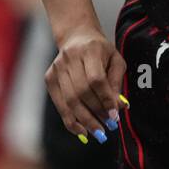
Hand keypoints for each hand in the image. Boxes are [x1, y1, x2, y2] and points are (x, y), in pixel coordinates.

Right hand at [45, 24, 126, 142]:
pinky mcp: (49, 78)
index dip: (105, 99)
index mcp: (90, 50)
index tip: (114, 115)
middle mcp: (70, 58)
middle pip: (81, 92)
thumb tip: (119, 107)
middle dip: (95, 113)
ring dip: (83, 120)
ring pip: (69, 100)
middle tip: (106, 128)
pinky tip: (81, 130)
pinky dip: (70, 119)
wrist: (76, 37)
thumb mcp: (115, 60)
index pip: (96, 79)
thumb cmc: (101, 51)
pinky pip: (60, 103)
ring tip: (96, 132)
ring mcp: (57, 68)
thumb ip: (117, 82)